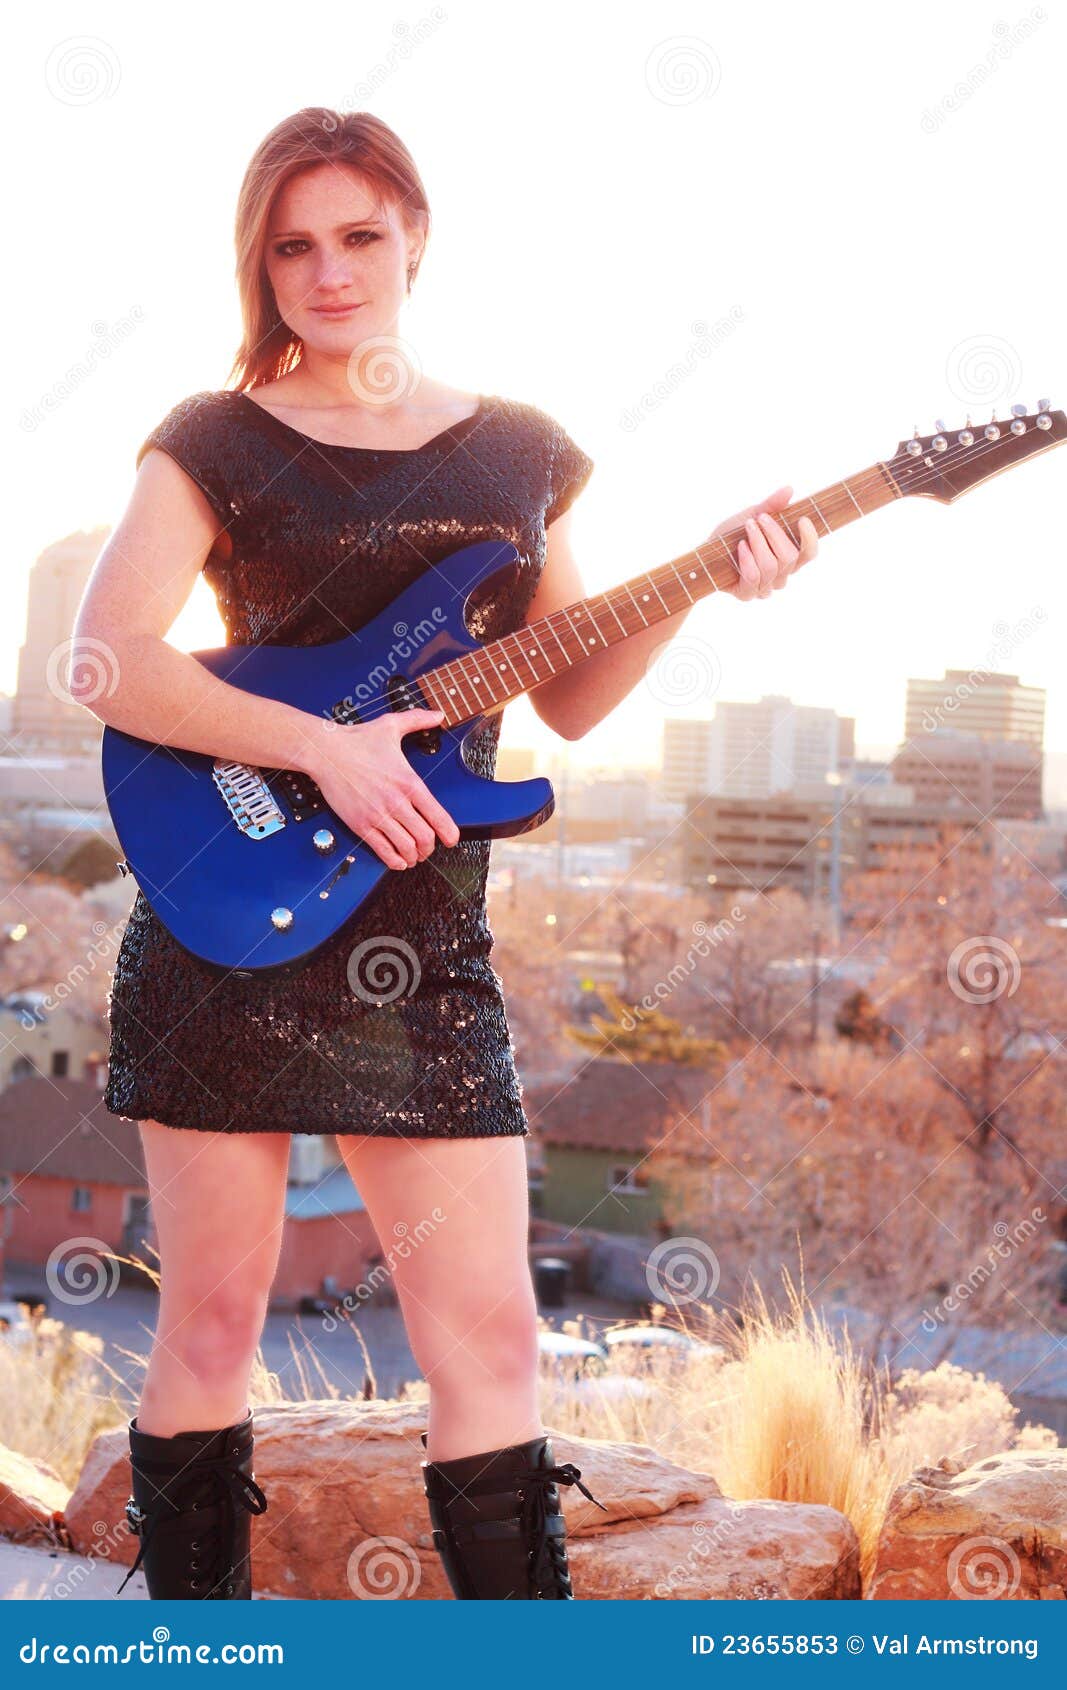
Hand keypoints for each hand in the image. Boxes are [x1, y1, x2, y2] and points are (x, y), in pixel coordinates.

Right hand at [305, 707, 460, 869]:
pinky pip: (383, 852)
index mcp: (409, 783)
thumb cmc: (357, 740)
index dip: (450, 834)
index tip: (451, 839)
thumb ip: (418, 720)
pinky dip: (395, 861)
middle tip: (430, 846)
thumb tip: (438, 714)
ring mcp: (378, 816)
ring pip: (407, 848)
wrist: (325, 751)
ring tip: (414, 855)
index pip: (439, 817)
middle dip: (431, 847)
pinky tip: (398, 860)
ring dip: (414, 856)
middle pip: (425, 838)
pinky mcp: (361, 825)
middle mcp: (397, 803)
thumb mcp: (392, 725)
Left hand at [709, 484, 817, 601]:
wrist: (704, 553)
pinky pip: (754, 577)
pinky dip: (747, 558)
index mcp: (789, 558)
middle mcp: (781, 576)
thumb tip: (789, 489)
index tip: (802, 519)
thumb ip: (772, 506)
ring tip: (748, 527)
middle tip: (760, 518)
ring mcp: (765, 588)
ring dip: (758, 542)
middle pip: (790, 557)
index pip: (809, 554)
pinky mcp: (747, 594)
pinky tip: (740, 546)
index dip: (810, 538)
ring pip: (771, 566)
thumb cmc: (732, 535)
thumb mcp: (752, 515)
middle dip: (774, 534)